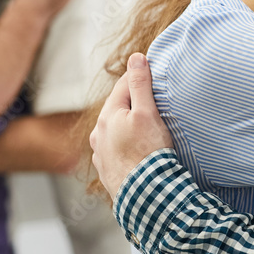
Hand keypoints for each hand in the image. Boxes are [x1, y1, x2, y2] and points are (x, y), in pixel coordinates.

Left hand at [90, 53, 173, 200]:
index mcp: (108, 116)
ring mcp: (100, 154)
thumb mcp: (148, 113)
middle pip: (118, 109)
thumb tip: (135, 58)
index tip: (155, 75)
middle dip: (134, 104)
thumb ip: (140, 85)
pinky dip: (126, 147)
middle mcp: (99, 133)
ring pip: (115, 131)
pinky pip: (116, 151)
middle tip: (155, 104)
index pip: (124, 86)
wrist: (145, 195)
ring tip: (146, 130)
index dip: (140, 78)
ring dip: (128, 127)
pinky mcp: (106, 171)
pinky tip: (138, 152)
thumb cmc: (148, 152)